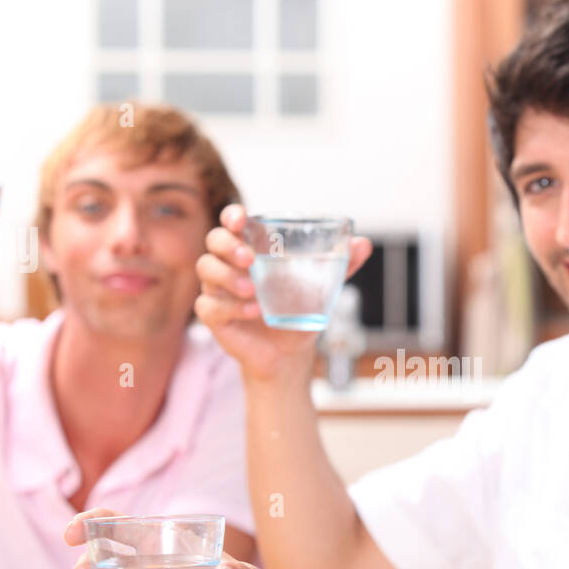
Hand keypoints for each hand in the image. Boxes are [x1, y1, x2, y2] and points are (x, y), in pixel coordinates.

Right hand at [194, 204, 372, 380]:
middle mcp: (229, 264)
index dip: (231, 216)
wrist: (289, 352)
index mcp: (251, 248)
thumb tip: (363, 244)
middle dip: (228, 246)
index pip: (232, 223)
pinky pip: (208, 305)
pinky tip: (252, 311)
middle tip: (251, 259)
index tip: (240, 218)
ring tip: (253, 291)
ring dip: (227, 277)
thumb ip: (341, 264)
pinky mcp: (214, 316)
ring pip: (205, 269)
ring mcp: (218, 289)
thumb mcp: (322, 287)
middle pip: (213, 241)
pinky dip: (229, 306)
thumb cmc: (298, 310)